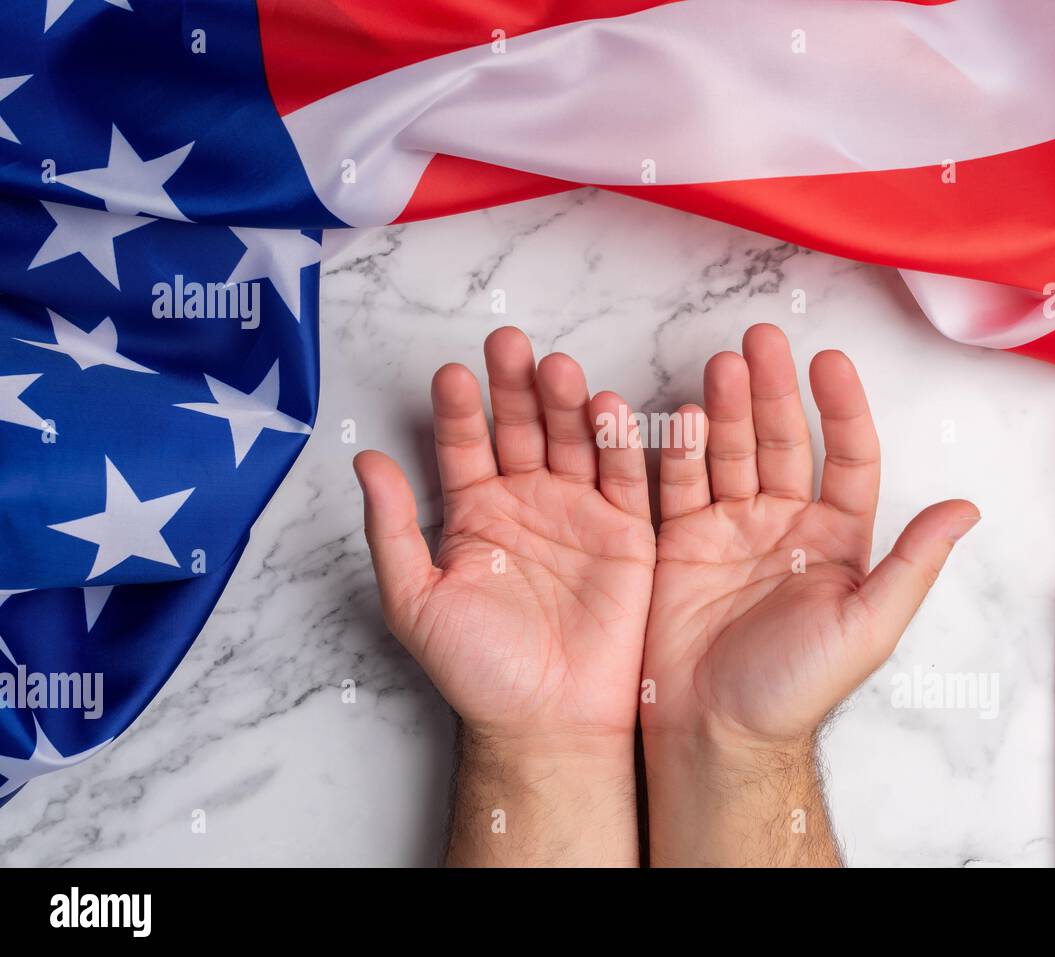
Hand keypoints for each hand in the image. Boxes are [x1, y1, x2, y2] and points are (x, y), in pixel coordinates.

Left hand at [354, 327, 654, 864]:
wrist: (547, 722)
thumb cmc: (477, 669)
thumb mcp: (415, 600)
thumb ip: (392, 530)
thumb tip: (366, 461)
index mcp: (477, 510)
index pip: (465, 443)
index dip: (459, 409)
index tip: (451, 375)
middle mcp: (529, 499)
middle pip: (523, 426)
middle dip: (516, 387)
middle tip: (510, 346)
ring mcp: (581, 510)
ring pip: (575, 441)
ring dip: (567, 405)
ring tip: (557, 372)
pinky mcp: (629, 531)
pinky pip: (628, 479)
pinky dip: (623, 444)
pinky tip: (611, 409)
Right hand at [642, 323, 976, 864]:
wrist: (716, 732)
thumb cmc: (795, 690)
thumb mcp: (868, 628)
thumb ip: (912, 564)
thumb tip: (968, 509)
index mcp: (836, 540)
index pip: (845, 457)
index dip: (840, 408)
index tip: (828, 361)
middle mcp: (784, 525)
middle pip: (781, 440)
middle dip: (771, 390)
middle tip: (760, 341)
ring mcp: (730, 529)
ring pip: (729, 451)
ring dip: (724, 408)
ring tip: (720, 367)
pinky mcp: (681, 542)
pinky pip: (680, 484)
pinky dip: (677, 450)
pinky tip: (680, 417)